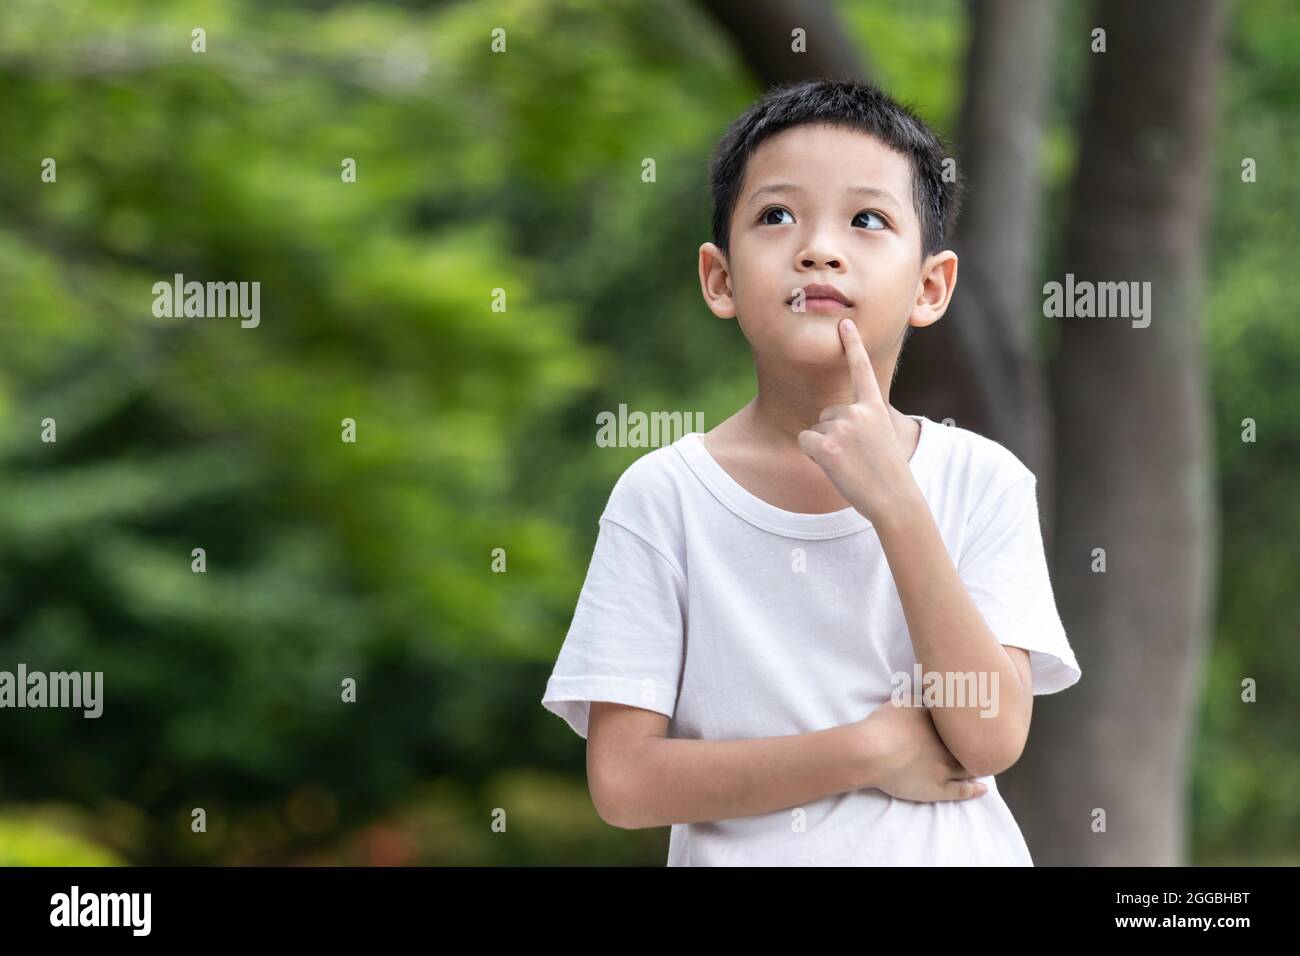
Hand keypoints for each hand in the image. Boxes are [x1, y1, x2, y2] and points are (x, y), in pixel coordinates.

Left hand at [797, 319, 917, 523]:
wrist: (895, 499)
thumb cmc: (887, 474)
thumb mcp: (881, 438)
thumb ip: (861, 422)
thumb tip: (831, 420)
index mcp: (874, 407)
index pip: (861, 369)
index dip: (852, 345)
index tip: (845, 322)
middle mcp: (858, 411)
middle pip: (825, 414)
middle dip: (832, 434)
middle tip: (855, 456)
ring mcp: (842, 427)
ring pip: (815, 429)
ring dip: (824, 447)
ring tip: (849, 463)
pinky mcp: (827, 445)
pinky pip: (805, 442)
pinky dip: (813, 455)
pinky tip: (834, 466)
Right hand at [851, 696, 988, 802]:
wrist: (872, 752)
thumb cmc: (884, 725)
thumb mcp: (903, 703)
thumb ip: (921, 700)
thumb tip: (932, 697)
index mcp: (940, 726)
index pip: (962, 725)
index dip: (972, 726)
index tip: (980, 722)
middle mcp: (947, 747)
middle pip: (970, 747)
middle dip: (981, 746)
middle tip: (990, 745)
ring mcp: (944, 769)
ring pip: (969, 768)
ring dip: (979, 766)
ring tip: (987, 765)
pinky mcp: (937, 789)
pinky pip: (961, 791)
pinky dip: (974, 790)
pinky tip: (982, 788)